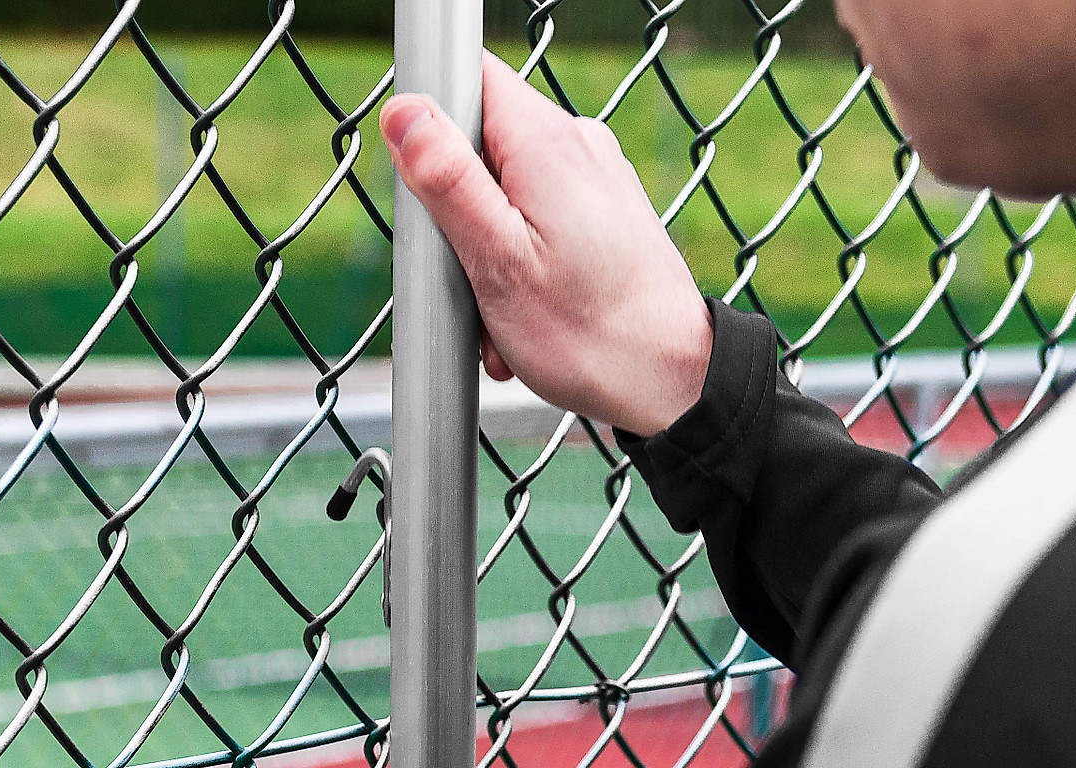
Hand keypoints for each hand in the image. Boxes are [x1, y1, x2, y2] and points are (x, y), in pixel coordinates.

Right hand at [379, 52, 712, 438]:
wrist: (672, 382)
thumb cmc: (589, 334)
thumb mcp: (497, 261)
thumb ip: (447, 180)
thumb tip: (404, 112)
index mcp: (545, 143)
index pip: (470, 76)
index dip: (432, 126)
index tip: (432, 193)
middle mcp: (578, 145)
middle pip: (483, 147)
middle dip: (460, 218)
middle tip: (469, 281)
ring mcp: (597, 180)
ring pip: (508, 197)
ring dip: (489, 259)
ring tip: (502, 318)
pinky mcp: (606, 216)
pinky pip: (540, 224)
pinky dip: (522, 269)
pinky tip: (527, 319)